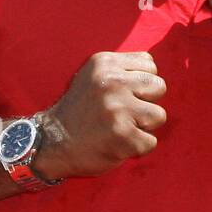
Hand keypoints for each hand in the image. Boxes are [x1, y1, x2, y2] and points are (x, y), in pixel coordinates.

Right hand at [34, 51, 167, 178]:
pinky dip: (136, 147)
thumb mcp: (95, 76)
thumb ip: (124, 69)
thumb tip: (155, 70)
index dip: (139, 85)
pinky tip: (115, 144)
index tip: (118, 95)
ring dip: (143, 127)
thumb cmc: (81, 110)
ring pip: (159, 115)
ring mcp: (117, 109)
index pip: (150, 66)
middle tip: (120, 114)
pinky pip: (151, 142)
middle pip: (160, 87)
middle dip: (145, 103)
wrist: (51, 143)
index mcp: (105, 63)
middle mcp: (112, 82)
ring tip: (119, 128)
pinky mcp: (123, 135)